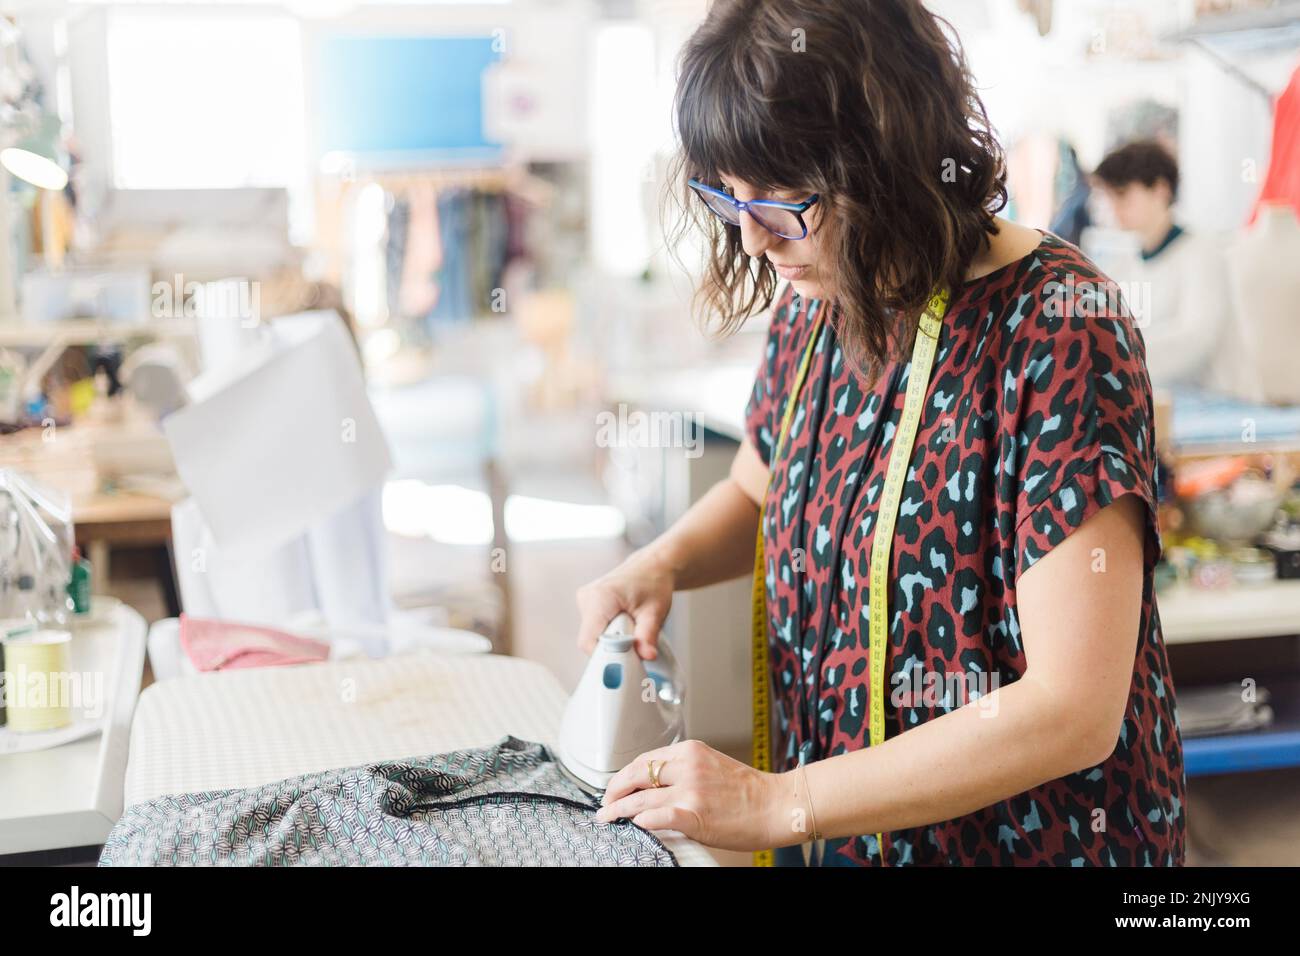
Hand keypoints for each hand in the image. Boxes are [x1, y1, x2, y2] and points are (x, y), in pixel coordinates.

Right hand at [575, 548, 675, 658]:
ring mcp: (585, 601)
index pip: (588, 641)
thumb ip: (648, 636)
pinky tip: (623, 622)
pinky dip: (609, 633)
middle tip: (634, 638)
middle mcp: (587, 598)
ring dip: (611, 640)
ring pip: (592, 637)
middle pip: (590, 641)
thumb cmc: (653, 583)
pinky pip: (594, 630)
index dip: (605, 655)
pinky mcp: (587, 605)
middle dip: (612, 647)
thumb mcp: (655, 612)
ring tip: (630, 625)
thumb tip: (646, 655)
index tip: (625, 658)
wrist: (651, 568)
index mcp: (600, 597)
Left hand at [593, 739, 790, 851]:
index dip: (624, 775)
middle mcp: (688, 766)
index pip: (645, 759)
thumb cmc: (750, 791)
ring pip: (641, 798)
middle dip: (615, 790)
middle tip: (605, 804)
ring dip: (619, 809)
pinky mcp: (695, 814)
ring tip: (608, 818)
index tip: (616, 786)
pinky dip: (642, 820)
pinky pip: (659, 815)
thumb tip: (655, 788)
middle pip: (636, 775)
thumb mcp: (712, 767)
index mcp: (691, 751)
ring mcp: (691, 790)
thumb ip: (684, 772)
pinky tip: (633, 825)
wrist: (777, 805)